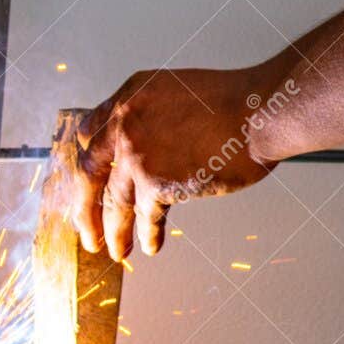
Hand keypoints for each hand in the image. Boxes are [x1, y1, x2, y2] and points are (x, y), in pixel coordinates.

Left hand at [73, 66, 278, 259]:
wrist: (258, 111)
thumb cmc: (233, 102)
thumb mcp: (175, 93)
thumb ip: (150, 118)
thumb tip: (144, 149)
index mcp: (128, 98)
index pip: (90, 133)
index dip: (89, 161)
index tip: (88, 182)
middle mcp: (124, 124)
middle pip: (89, 174)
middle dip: (84, 209)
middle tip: (87, 231)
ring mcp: (136, 155)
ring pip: (114, 203)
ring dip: (113, 232)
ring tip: (116, 250)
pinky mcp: (156, 182)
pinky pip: (146, 216)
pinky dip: (148, 235)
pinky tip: (150, 245)